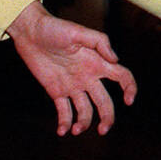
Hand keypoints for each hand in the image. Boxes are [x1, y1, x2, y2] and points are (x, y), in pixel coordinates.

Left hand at [7, 0, 136, 134]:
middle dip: (107, 117)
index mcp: (97, 63)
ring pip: (85, 110)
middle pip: (104, 101)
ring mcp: (73, 86)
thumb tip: (116, 60)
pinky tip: (62, 131)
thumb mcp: (79, 32)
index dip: (129, 88)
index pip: (121, 77)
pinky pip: (64, 111)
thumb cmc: (55, 28)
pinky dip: (64, 123)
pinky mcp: (56, 91)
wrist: (30, 32)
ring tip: (76, 130)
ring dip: (83, 123)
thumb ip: (100, 43)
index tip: (128, 101)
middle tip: (102, 131)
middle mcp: (88, 77)